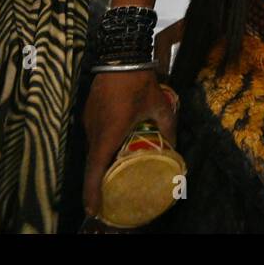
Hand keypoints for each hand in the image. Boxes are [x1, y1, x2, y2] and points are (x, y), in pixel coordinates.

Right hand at [82, 69, 177, 217]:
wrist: (121, 55)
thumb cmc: (140, 82)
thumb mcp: (160, 106)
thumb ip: (168, 126)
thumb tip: (175, 146)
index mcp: (109, 132)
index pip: (95, 169)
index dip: (92, 191)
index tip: (93, 209)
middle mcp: (94, 130)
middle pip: (92, 163)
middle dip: (97, 183)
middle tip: (106, 198)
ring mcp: (88, 121)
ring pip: (92, 149)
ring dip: (99, 163)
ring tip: (112, 175)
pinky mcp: (88, 112)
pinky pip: (92, 136)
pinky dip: (100, 147)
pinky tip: (112, 149)